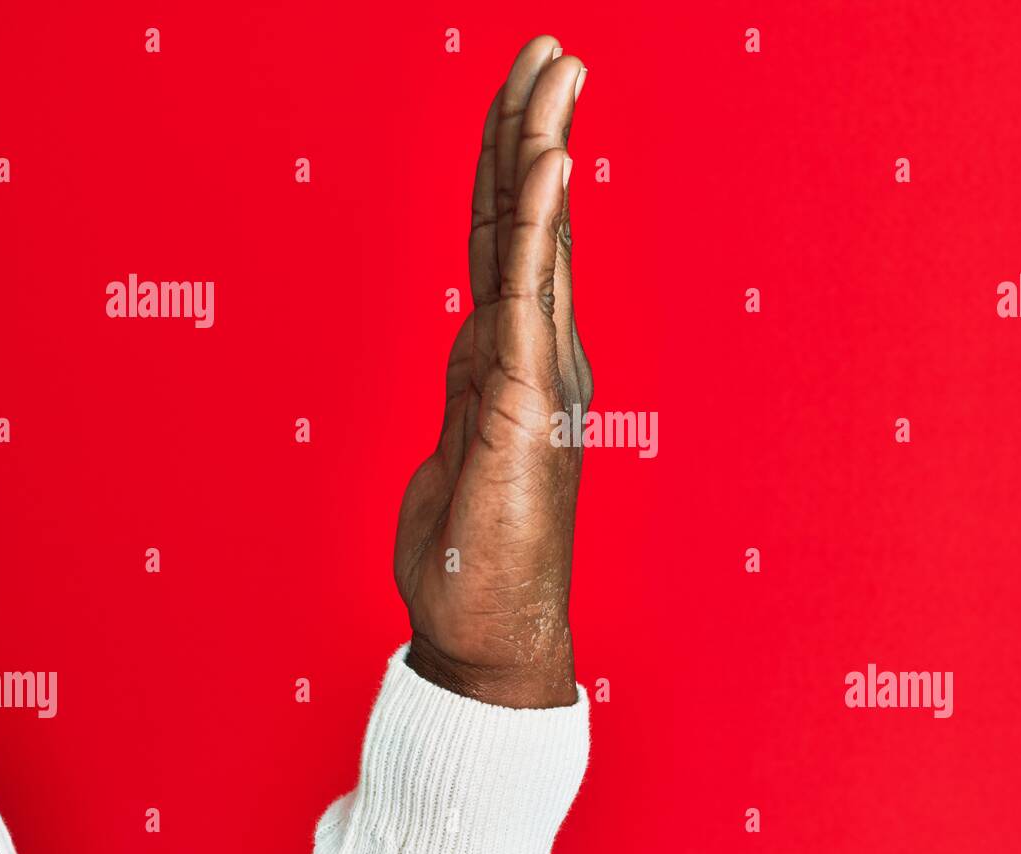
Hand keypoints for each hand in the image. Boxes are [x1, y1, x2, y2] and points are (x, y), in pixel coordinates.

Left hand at [394, 36, 591, 708]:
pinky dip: (540, 217)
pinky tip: (549, 156)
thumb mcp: (464, 450)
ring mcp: (536, 370)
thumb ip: (476, 394)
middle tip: (550, 51)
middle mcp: (536, 351)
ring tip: (556, 68)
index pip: (514, 243)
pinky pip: (530, 289)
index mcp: (514, 357)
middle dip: (534, 126)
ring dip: (542, 144)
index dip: (516, 168)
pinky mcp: (523, 396)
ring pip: (538, 236)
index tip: (526, 101)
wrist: (492, 628)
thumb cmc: (477, 553)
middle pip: (530, 219)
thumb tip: (479, 364)